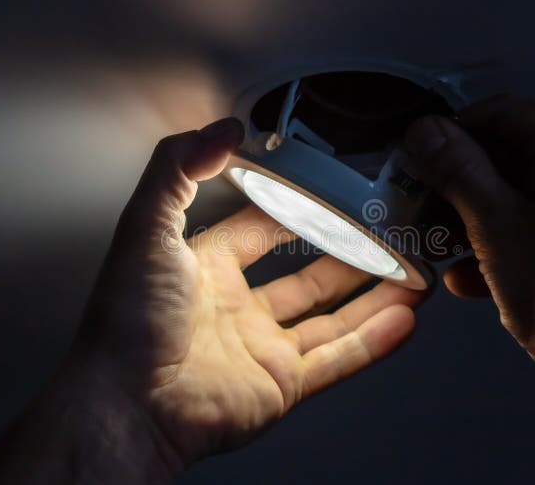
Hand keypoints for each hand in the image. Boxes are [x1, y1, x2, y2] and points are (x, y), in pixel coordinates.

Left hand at [0, 117, 422, 484]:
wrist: (126, 405)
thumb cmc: (125, 322)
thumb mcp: (146, 228)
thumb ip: (177, 171)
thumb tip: (221, 130)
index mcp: (207, 268)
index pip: (262, 229)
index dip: (298, 211)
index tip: (333, 195)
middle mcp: (237, 309)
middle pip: (307, 277)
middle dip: (348, 256)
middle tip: (384, 237)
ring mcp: (262, 349)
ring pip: (332, 319)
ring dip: (373, 297)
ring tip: (409, 275)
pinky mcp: (280, 386)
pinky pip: (338, 360)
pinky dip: (374, 342)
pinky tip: (403, 320)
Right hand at [404, 95, 534, 483]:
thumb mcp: (493, 222)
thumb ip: (456, 168)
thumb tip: (423, 127)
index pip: (501, 114)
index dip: (450, 134)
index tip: (414, 162)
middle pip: (509, 157)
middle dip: (457, 185)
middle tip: (417, 207)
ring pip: (518, 197)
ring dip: (471, 220)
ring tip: (436, 249)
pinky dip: (500, 245)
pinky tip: (467, 280)